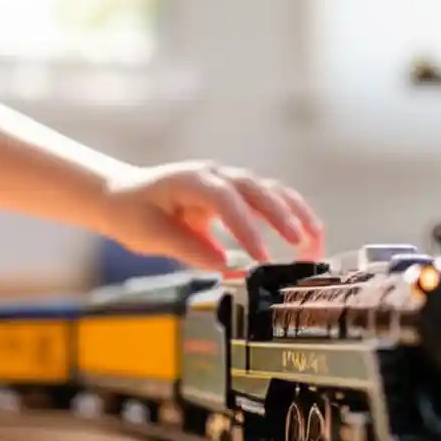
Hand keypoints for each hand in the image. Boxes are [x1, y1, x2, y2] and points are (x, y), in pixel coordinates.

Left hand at [101, 161, 324, 269]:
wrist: (124, 195)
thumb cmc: (135, 213)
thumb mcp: (151, 236)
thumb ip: (188, 249)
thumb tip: (225, 265)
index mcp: (191, 181)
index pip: (225, 200)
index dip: (246, 227)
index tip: (260, 258)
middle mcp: (215, 175)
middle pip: (256, 189)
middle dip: (281, 216)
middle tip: (299, 244)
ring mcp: (229, 181)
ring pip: (271, 190)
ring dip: (295, 213)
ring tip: (315, 240)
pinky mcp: (237, 193)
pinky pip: (270, 199)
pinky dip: (291, 215)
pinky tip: (309, 236)